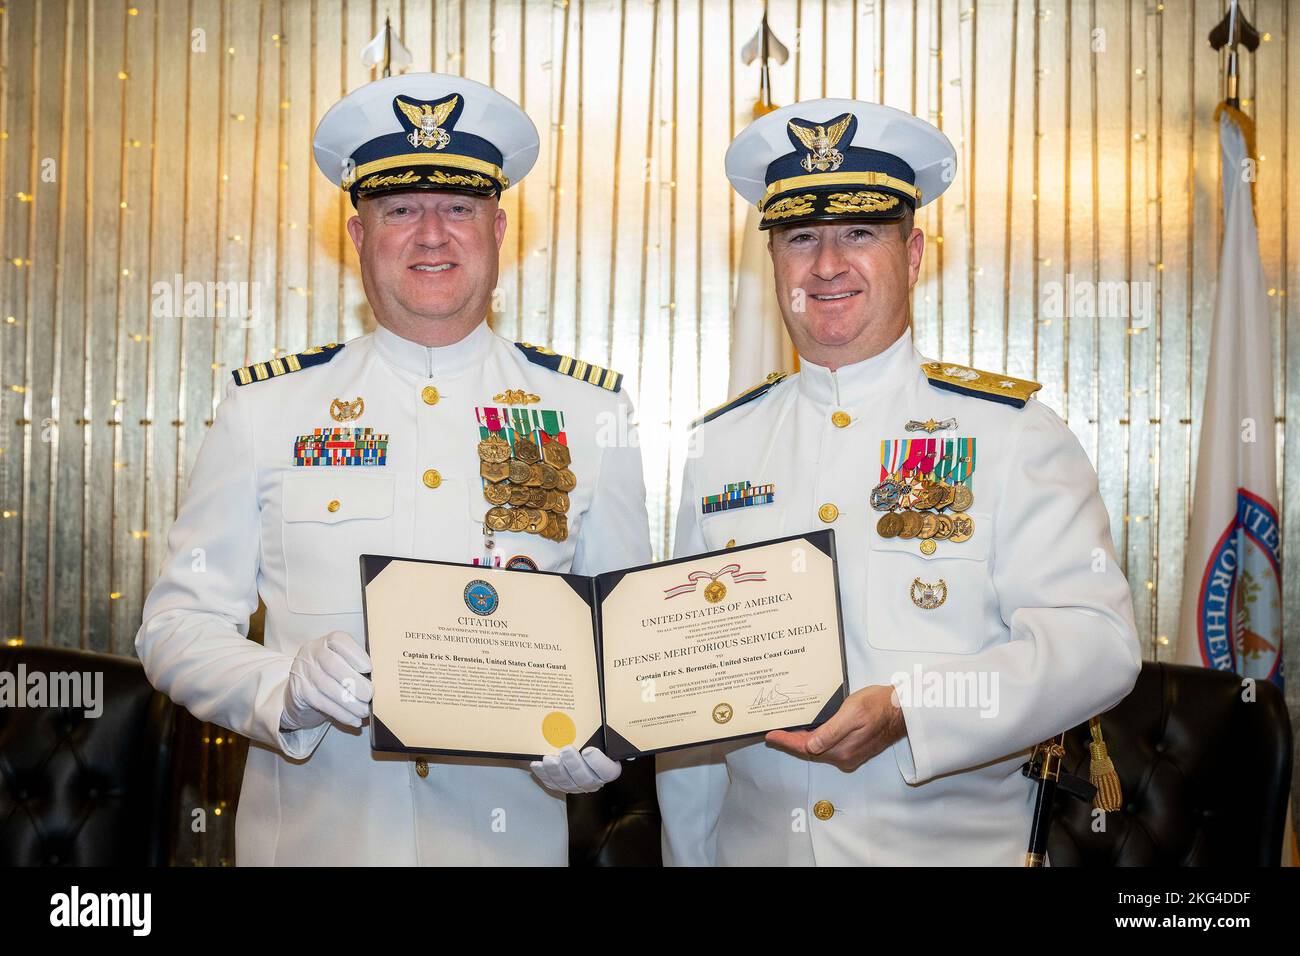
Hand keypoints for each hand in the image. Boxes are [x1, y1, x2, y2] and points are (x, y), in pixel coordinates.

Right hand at [281, 632, 373, 731]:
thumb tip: (381, 680)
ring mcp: (304, 672)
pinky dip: (341, 714)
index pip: (339, 641)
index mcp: (327, 641)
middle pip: (333, 665)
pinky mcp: (300, 692)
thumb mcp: (341, 660)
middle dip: (354, 682)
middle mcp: (313, 653)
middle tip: (370, 695)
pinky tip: (354, 720)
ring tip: (364, 711)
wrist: (300, 686)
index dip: (355, 655)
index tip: (369, 668)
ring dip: (350, 702)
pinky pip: (323, 704)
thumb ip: (356, 665)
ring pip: (328, 688)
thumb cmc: (331, 672)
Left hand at [530, 745, 621, 793]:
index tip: (589, 750)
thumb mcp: (607, 736)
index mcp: (608, 769)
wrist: (576, 745)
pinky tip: (537, 764)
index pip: (609, 772)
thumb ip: (615, 736)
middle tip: (565, 750)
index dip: (599, 764)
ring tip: (549, 758)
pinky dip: (543, 774)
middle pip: (585, 779)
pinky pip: (551, 783)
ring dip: (556, 772)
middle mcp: (594, 781)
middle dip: (574, 765)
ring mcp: (576, 786)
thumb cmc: (593, 739)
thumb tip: (625, 738)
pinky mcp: (560, 785)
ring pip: (566, 783)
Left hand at [765, 684, 906, 772]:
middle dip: (791, 742)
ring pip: (818, 749)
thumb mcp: (852, 712)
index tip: (770, 735)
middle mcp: (844, 757)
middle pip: (810, 751)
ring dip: (802, 741)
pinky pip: (828, 747)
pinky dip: (815, 740)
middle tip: (774, 733)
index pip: (805, 748)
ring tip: (787, 731)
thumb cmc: (878, 706)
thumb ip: (831, 731)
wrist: (901, 709)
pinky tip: (809, 731)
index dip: (786, 741)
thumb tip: (811, 746)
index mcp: (841, 750)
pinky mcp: (854, 749)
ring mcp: (849, 755)